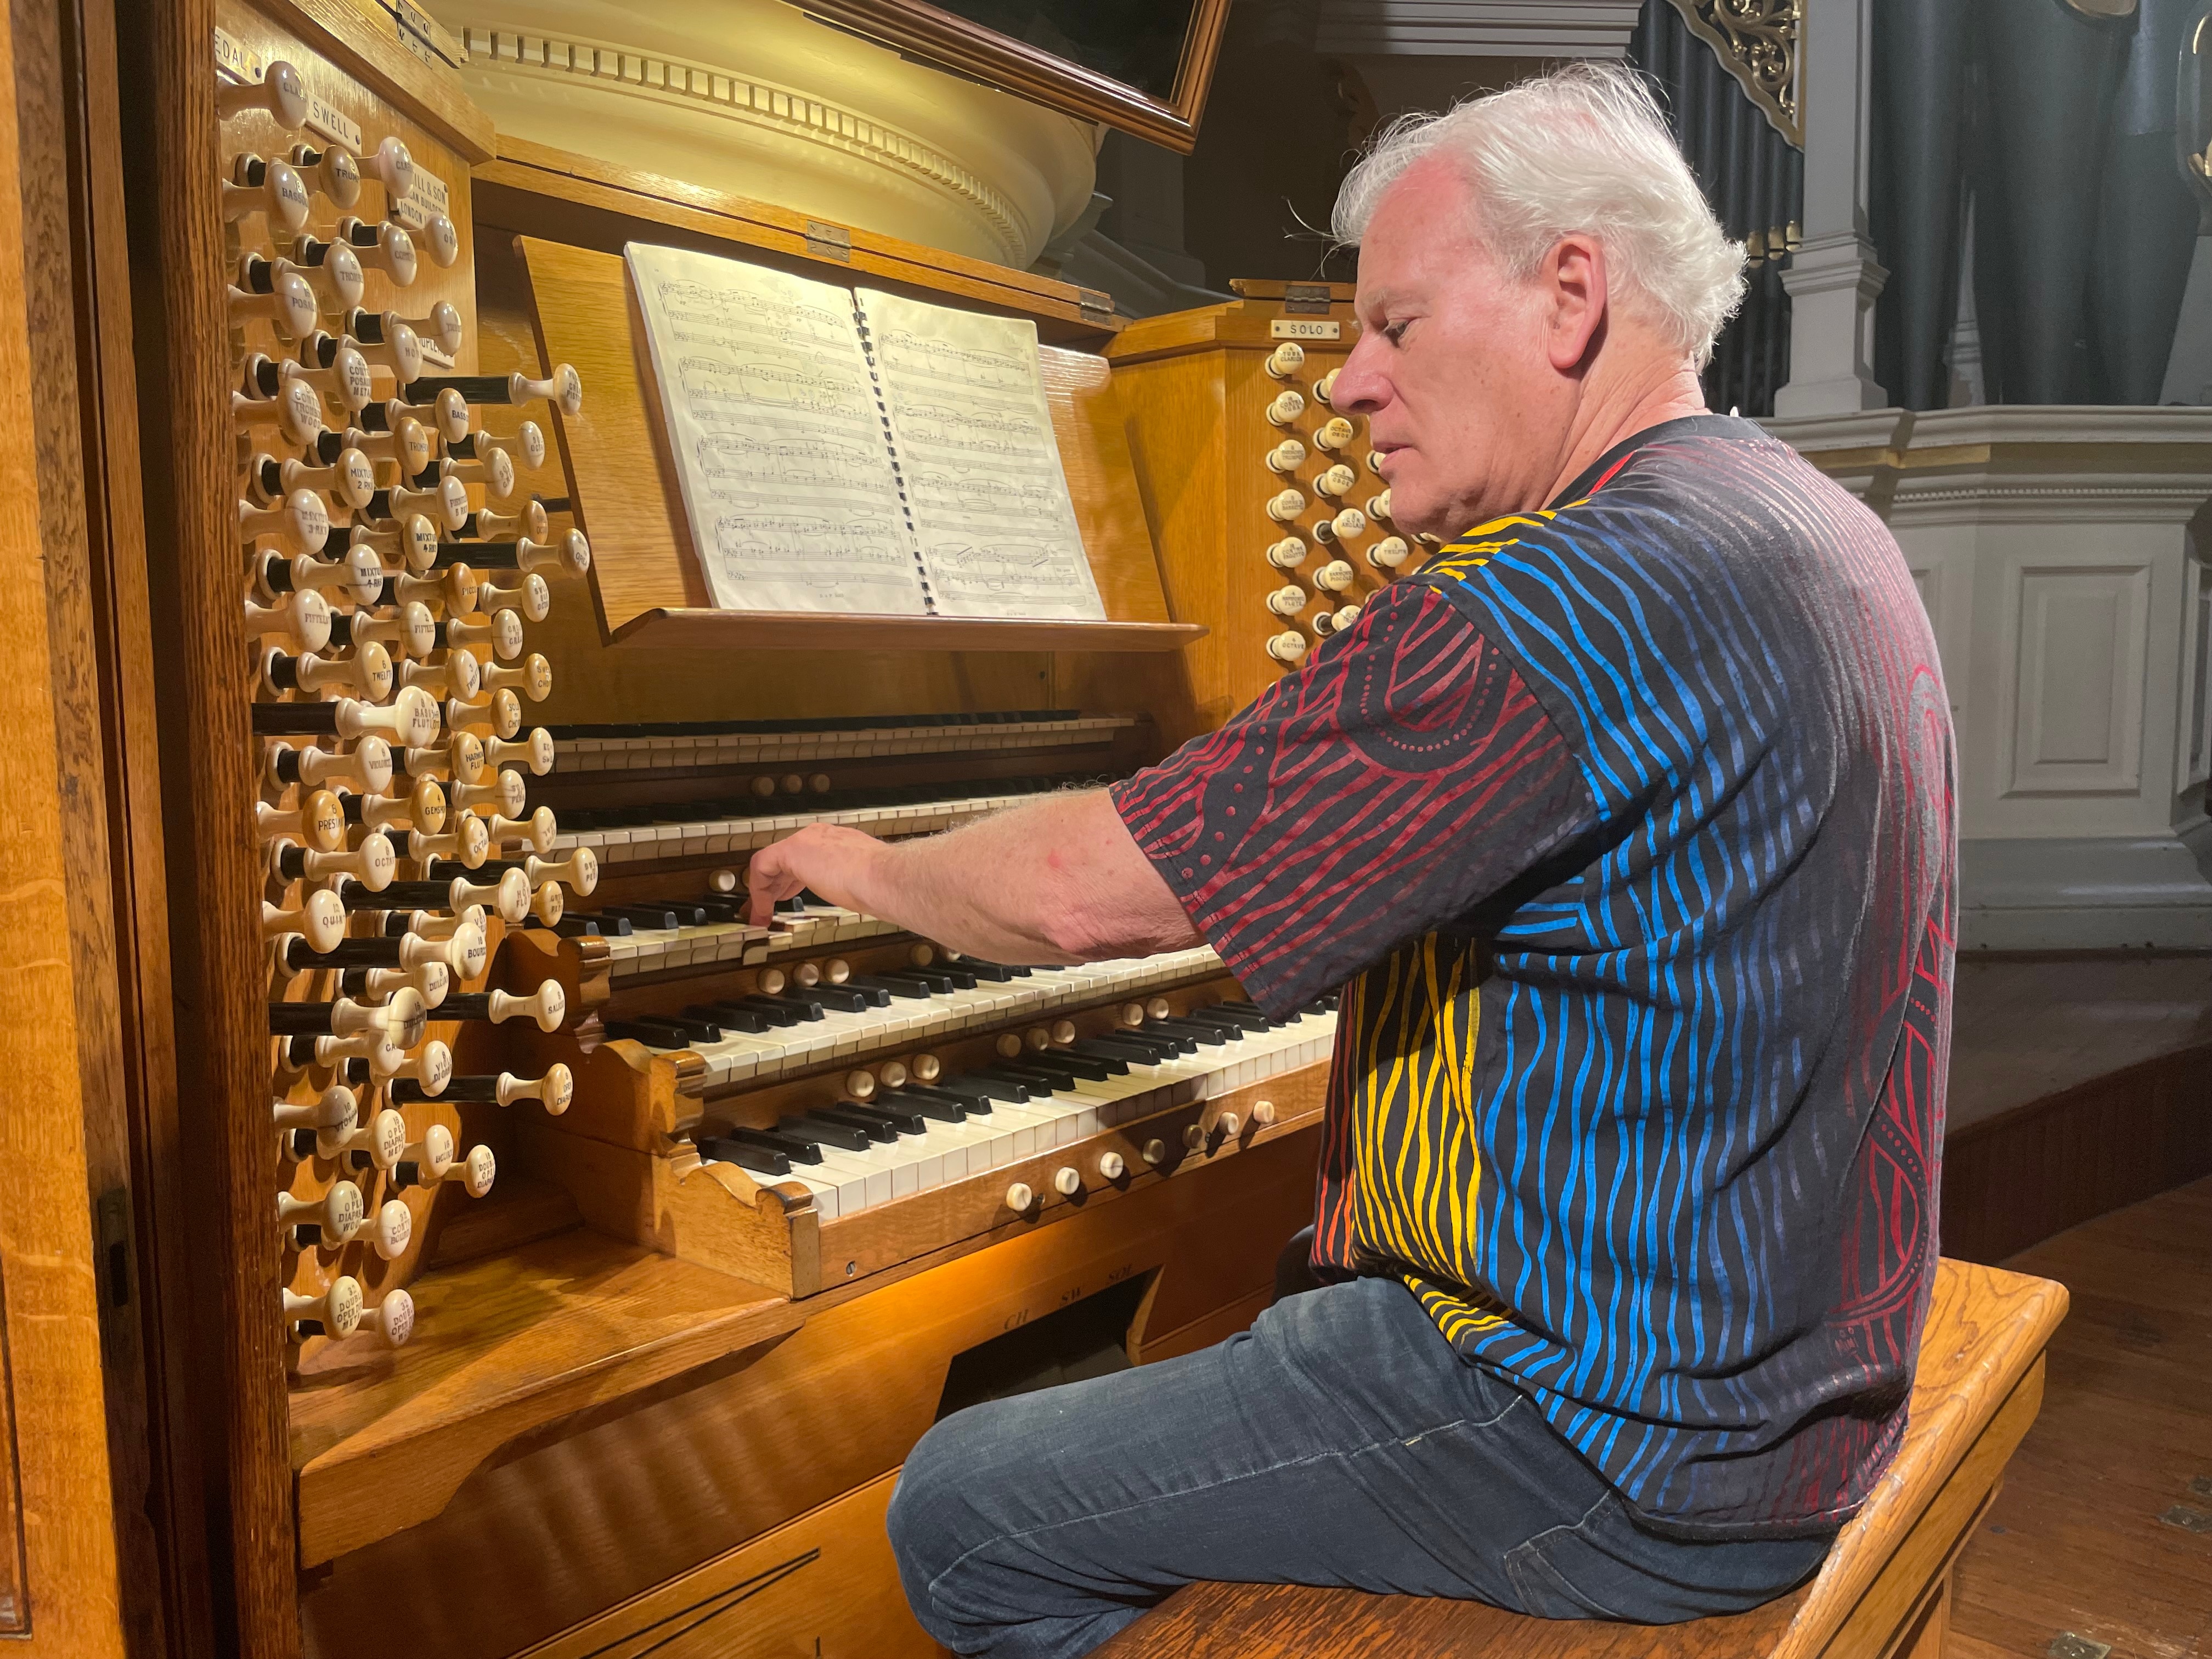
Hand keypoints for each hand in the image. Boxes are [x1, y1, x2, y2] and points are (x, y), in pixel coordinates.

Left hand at [745, 824, 885, 925]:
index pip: (805, 858)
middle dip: (772, 887)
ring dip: (763, 893)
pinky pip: (761, 868)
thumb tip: (856, 895)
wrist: (883, 876)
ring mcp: (805, 841)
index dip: (791, 881)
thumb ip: (852, 882)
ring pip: (770, 864)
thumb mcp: (862, 881)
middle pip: (783, 860)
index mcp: (837, 843)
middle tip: (765, 908)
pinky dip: (759, 892)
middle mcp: (819, 837)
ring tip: (760, 915)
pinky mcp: (792, 850)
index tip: (787, 898)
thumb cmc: (880, 883)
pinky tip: (763, 911)